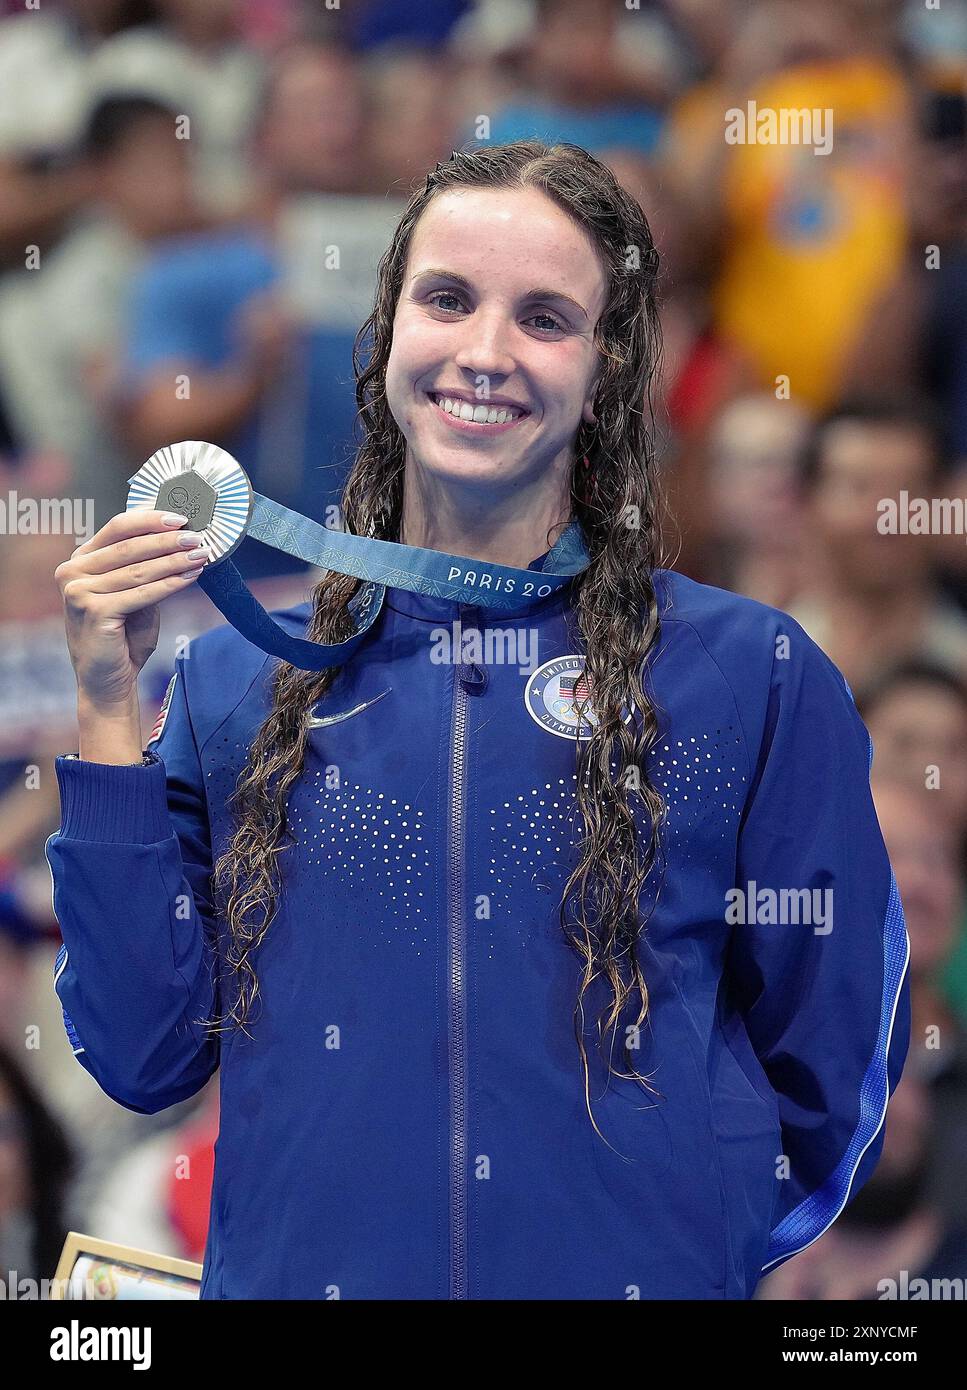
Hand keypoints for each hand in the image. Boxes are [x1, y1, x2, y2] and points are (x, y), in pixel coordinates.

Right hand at [55, 508, 209, 710]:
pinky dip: (170, 584)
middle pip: (129, 546)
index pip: (117, 528)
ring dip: (174, 560)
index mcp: (80, 561)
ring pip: (138, 569)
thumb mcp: (133, 595)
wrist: (107, 681)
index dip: (150, 520)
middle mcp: (72, 572)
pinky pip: (142, 593)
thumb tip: (180, 540)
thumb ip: (145, 568)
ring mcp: (79, 591)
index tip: (181, 518)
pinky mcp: (94, 611)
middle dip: (168, 540)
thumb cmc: (123, 637)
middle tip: (198, 537)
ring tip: (201, 555)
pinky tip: (190, 577)